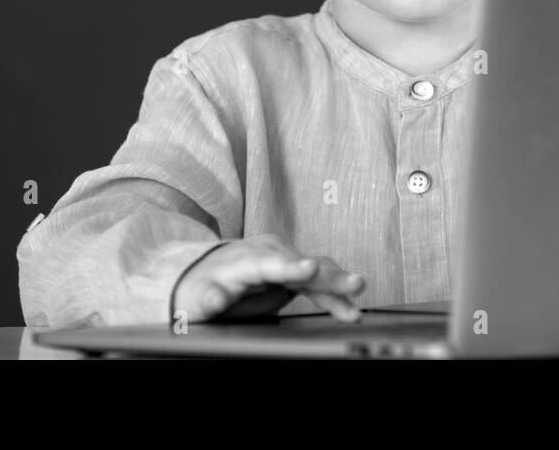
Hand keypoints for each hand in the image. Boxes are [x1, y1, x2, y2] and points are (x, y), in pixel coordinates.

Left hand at [172, 234, 365, 323]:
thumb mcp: (197, 298)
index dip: (291, 268)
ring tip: (360, 292)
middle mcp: (269, 254)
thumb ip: (209, 298)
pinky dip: (335, 291)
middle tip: (354, 284)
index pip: (270, 264)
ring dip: (339, 284)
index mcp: (245, 261)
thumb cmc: (201, 288)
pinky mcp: (294, 270)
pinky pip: (318, 279)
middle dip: (329, 276)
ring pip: (316, 271)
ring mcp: (284, 259)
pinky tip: (351, 304)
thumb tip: (213, 298)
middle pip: (302, 266)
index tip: (309, 270)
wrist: (207, 274)